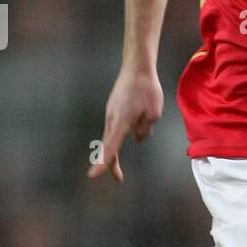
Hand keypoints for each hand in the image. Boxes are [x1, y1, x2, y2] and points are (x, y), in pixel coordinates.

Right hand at [88, 66, 163, 183]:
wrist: (136, 67)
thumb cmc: (147, 89)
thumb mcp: (153, 113)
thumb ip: (145, 130)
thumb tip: (138, 140)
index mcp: (121, 122)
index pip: (110, 147)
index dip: (103, 162)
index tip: (93, 174)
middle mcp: (112, 119)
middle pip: (109, 146)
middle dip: (112, 164)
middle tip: (119, 179)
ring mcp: (111, 114)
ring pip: (112, 137)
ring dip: (115, 151)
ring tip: (121, 166)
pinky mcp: (113, 110)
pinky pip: (116, 128)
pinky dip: (119, 137)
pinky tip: (134, 127)